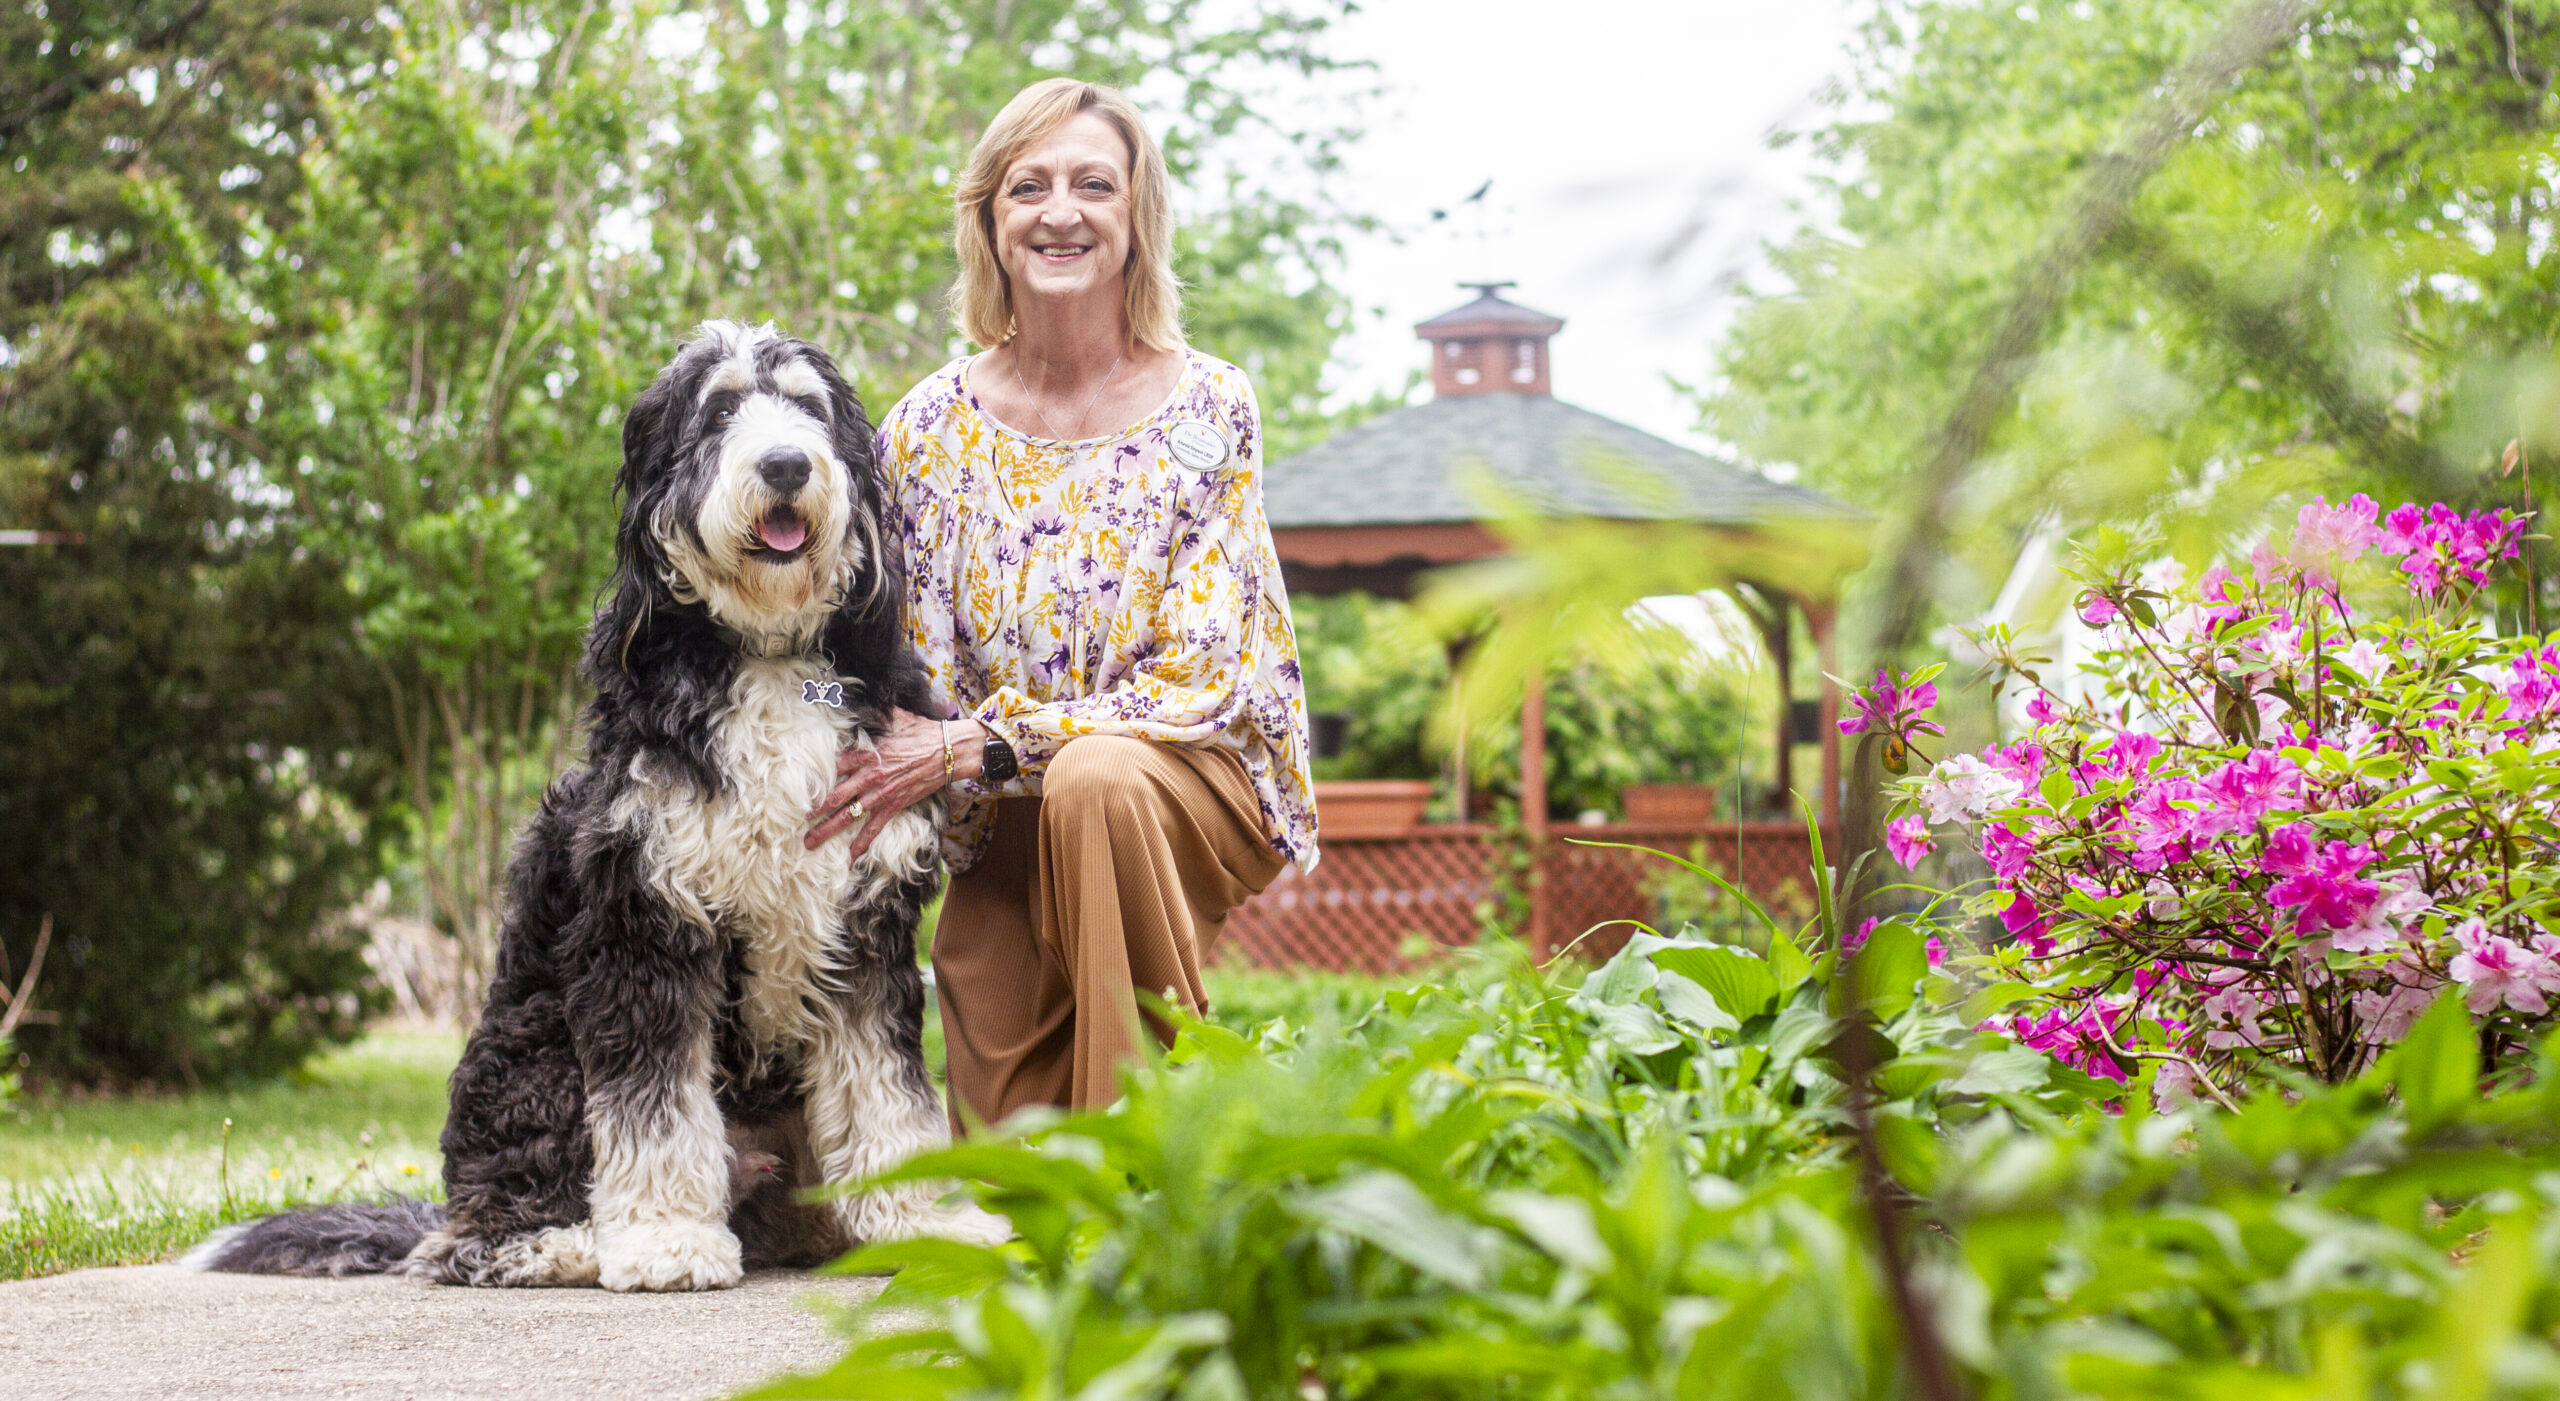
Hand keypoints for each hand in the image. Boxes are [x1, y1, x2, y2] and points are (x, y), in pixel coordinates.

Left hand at [807, 710, 988, 862]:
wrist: (950, 751)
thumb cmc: (923, 732)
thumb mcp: (896, 716)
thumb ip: (875, 710)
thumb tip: (858, 694)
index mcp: (867, 754)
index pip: (834, 766)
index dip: (816, 776)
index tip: (798, 784)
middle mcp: (869, 777)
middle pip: (834, 796)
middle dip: (813, 810)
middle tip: (795, 820)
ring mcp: (881, 794)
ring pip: (848, 816)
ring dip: (827, 830)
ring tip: (809, 842)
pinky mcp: (894, 805)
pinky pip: (874, 828)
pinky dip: (862, 844)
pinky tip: (850, 858)